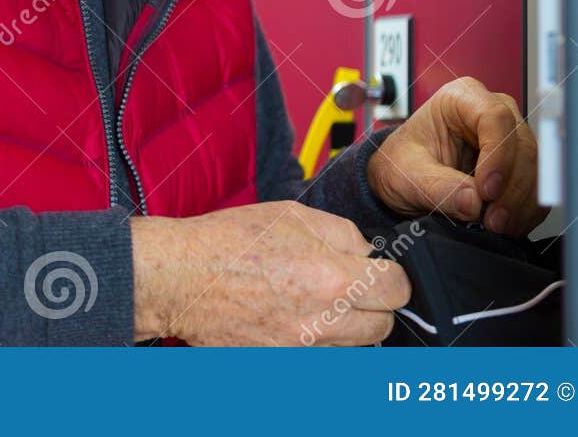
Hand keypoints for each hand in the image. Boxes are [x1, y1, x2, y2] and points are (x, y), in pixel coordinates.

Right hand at [132, 202, 409, 345]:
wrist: (181, 277)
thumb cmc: (230, 240)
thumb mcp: (291, 213)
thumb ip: (341, 232)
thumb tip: (366, 253)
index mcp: (331, 277)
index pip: (396, 289)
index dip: (389, 275)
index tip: (376, 271)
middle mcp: (323, 320)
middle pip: (382, 326)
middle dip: (373, 304)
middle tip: (349, 286)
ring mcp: (303, 348)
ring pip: (356, 346)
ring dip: (349, 326)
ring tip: (320, 302)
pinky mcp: (284, 363)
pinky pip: (323, 358)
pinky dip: (320, 343)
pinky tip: (298, 320)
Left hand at [367, 76, 546, 236]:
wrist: (406, 178)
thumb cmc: (404, 162)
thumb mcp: (408, 174)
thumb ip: (438, 187)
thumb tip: (472, 203)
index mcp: (460, 99)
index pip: (495, 117)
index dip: (497, 154)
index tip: (486, 190)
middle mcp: (493, 113)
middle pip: (522, 144)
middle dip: (512, 187)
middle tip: (494, 219)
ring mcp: (512, 138)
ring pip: (536, 168)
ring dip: (521, 203)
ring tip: (498, 226)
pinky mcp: (521, 165)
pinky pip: (537, 187)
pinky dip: (526, 210)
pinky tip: (508, 225)